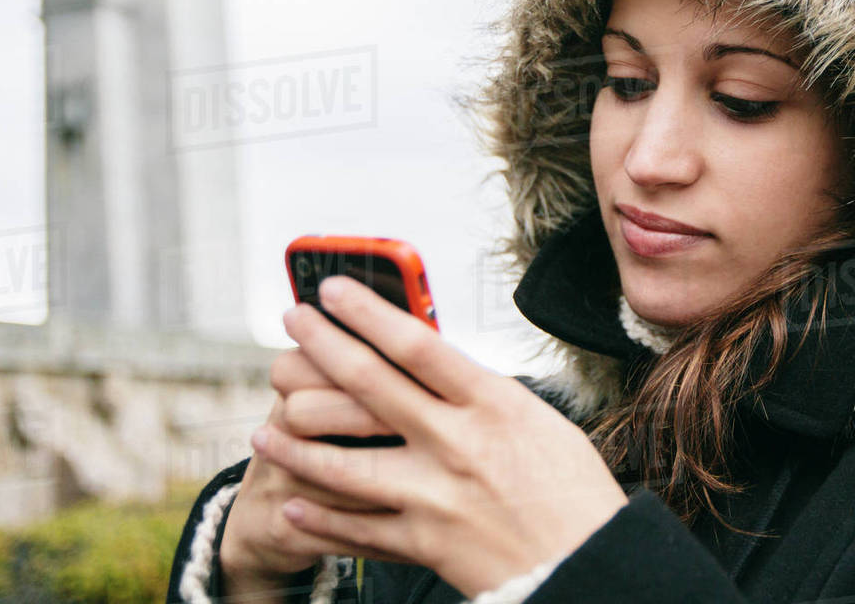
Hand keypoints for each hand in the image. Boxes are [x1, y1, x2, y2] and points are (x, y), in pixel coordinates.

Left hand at [250, 275, 629, 597]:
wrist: (590, 564)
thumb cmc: (575, 491)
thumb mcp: (541, 422)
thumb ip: (485, 397)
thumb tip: (440, 369)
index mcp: (492, 404)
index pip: (416, 343)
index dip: (367, 312)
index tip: (334, 290)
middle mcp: (457, 443)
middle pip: (370, 385)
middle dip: (323, 347)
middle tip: (291, 323)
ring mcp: (435, 496)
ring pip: (344, 465)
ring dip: (298, 442)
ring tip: (264, 427)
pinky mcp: (425, 544)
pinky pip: (357, 529)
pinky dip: (319, 517)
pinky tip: (292, 501)